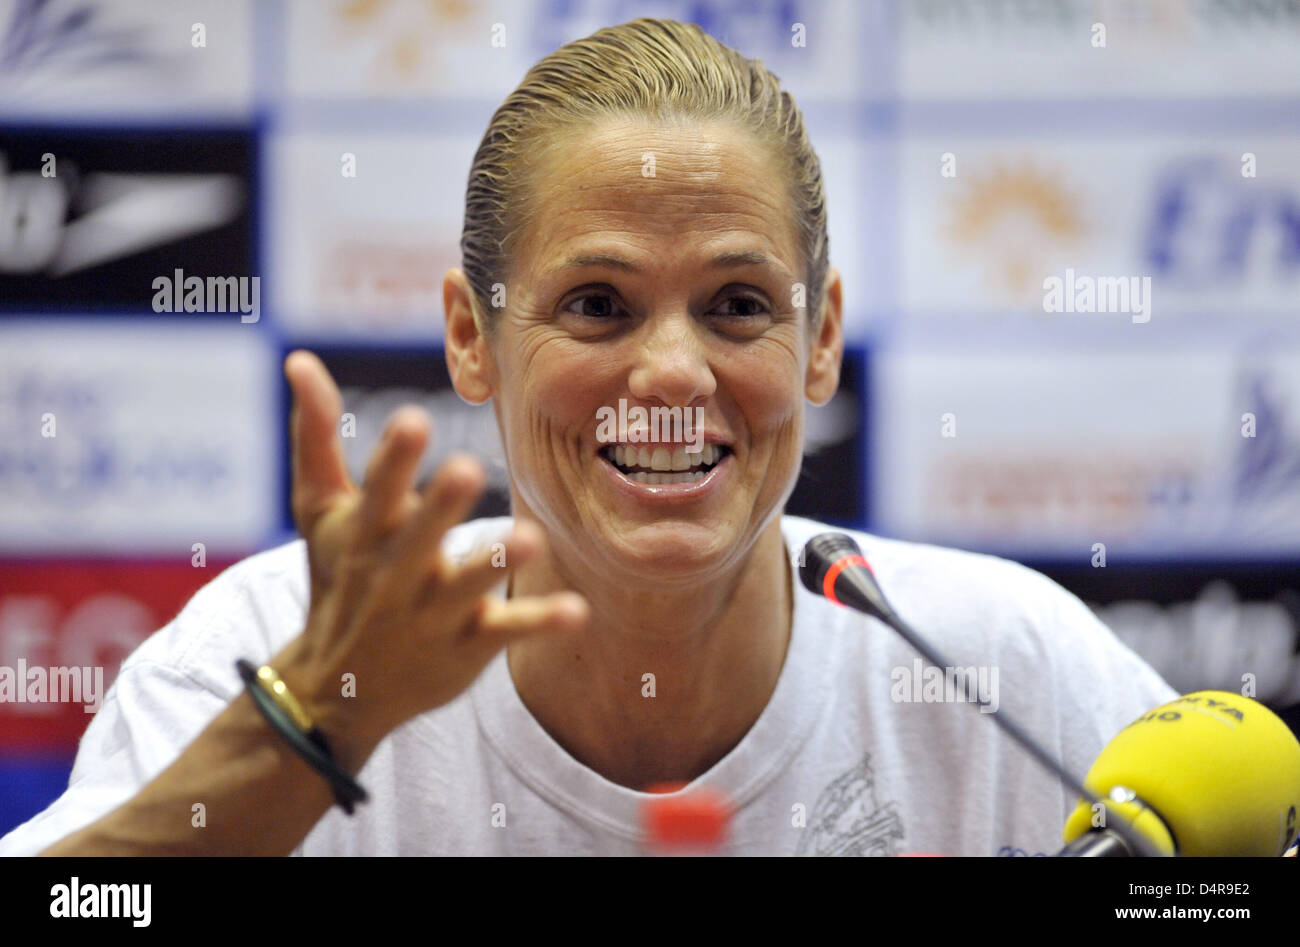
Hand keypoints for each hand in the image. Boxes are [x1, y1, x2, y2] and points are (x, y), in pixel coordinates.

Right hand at [273, 350, 587, 768]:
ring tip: (530, 538)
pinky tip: (578, 609)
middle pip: (419, 537)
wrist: (338, 688)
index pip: (378, 492)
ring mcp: (433, 613)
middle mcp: (397, 573)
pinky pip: (507, 631)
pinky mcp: (468, 646)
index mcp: (365, 534)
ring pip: (467, 586)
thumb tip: (299, 357)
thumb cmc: (339, 577)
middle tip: (464, 468)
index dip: (394, 459)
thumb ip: (316, 435)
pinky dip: (540, 622)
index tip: (413, 420)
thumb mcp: (321, 511)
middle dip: (439, 507)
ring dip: (495, 563)